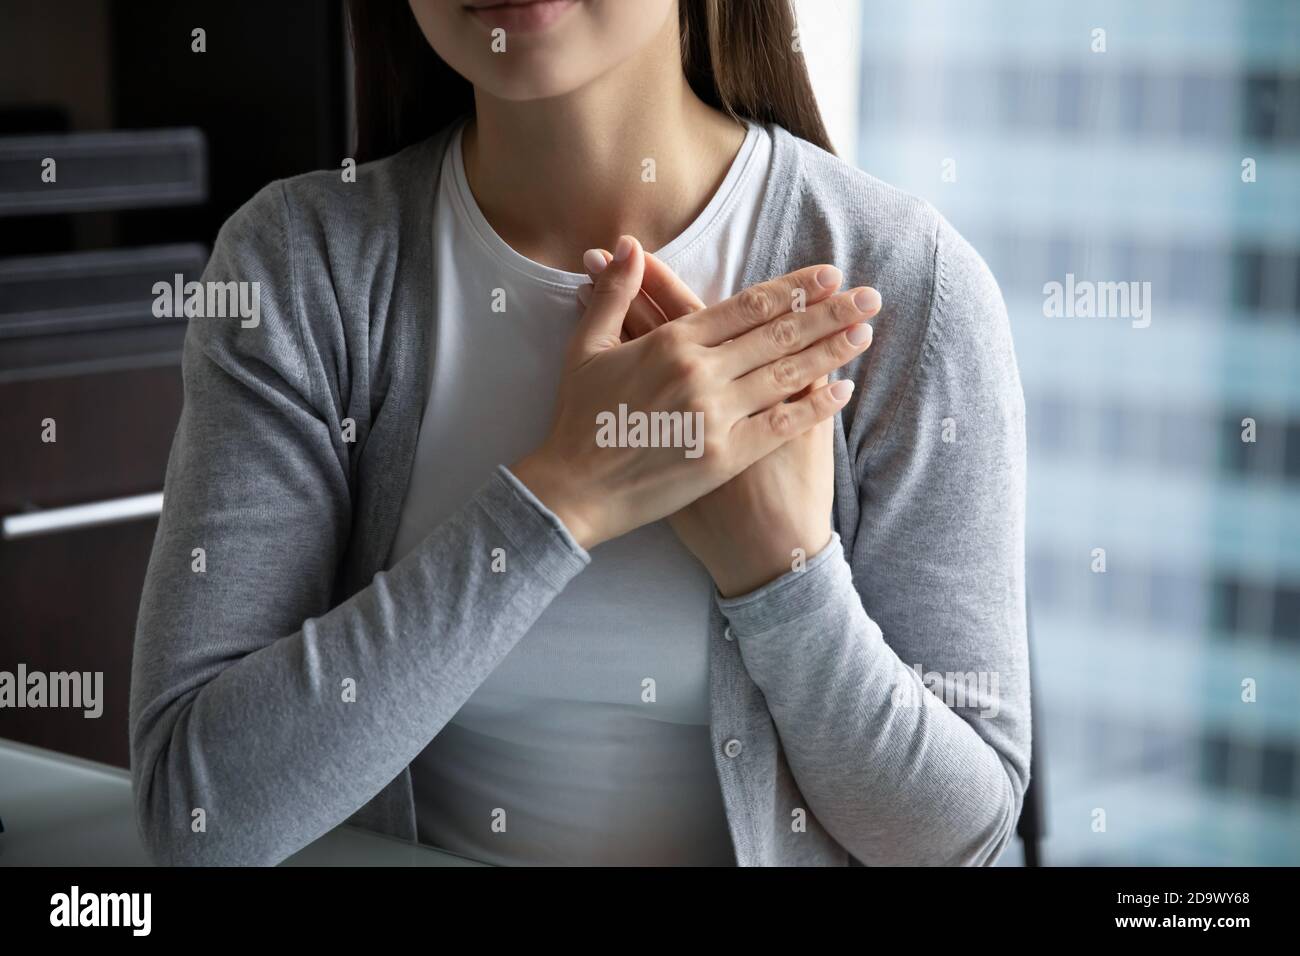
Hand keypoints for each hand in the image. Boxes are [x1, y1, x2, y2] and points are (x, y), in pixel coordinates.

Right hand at [578, 250, 879, 595]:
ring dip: (831, 351)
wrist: (573, 490)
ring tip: (865, 332)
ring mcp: (715, 417)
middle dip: (829, 313)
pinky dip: (814, 406)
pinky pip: (780, 425)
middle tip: (868, 296)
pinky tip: (841, 390)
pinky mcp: (724, 457)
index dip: (793, 288)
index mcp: (670, 343)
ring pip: (787, 375)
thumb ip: (614, 295)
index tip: (828, 276)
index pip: (747, 306)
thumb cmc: (578, 419)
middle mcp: (699, 374)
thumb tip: (628, 247)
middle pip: (778, 334)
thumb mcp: (586, 348)